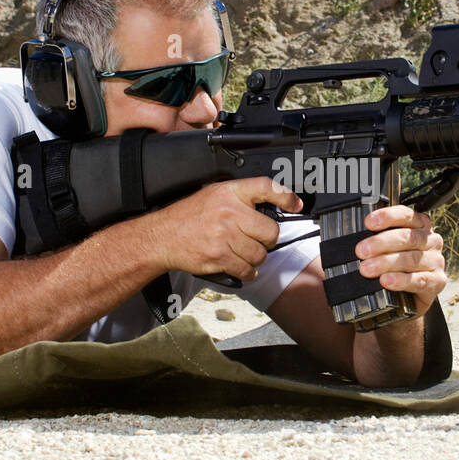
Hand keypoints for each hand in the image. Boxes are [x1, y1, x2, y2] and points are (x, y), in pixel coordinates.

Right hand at [155, 177, 301, 280]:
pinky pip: (247, 269)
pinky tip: (238, 266)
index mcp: (229, 192)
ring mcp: (224, 235)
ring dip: (255, 258)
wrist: (163, 236)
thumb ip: (241, 198)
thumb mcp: (214, 195)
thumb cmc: (189, 217)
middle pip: (270, 230)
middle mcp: (229, 212)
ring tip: (242, 252)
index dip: (285, 196)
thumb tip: (273, 206)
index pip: (266, 188)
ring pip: (260, 254)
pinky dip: (246, 272)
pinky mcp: (219, 257)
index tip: (295, 204)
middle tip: (255, 239)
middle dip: (266, 239)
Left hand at [352, 204, 447, 315]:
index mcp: (419, 226)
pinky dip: (401, 281)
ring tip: (367, 269)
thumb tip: (351, 237)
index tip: (368, 223)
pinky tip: (387, 281)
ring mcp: (436, 261)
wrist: (404, 301)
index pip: (406, 215)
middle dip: (380, 243)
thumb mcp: (384, 251)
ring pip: (411, 259)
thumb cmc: (393, 269)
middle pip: (407, 237)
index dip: (387, 217)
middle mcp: (430, 240)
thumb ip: (374, 240)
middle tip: (360, 252)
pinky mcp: (438, 281)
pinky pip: (420, 280)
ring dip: (386, 263)